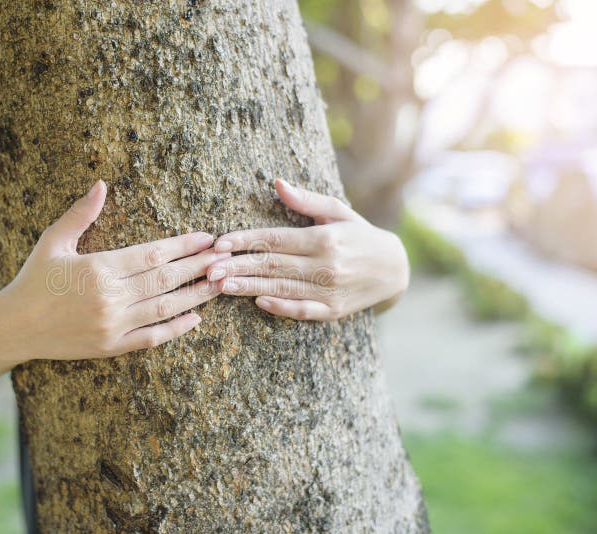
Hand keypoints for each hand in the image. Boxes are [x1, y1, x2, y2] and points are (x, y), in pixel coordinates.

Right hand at [0, 180, 226, 362]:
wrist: (13, 327)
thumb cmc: (33, 279)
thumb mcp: (53, 241)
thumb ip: (80, 214)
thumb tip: (101, 183)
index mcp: (99, 267)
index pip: (153, 254)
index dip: (184, 245)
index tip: (206, 237)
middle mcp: (110, 298)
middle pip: (166, 278)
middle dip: (199, 265)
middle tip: (226, 255)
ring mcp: (112, 325)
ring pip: (166, 308)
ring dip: (197, 295)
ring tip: (221, 282)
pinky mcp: (111, 347)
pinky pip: (152, 338)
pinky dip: (176, 329)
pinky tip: (196, 318)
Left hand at [205, 179, 408, 320]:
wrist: (395, 269)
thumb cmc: (359, 235)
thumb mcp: (338, 211)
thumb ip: (306, 200)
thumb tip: (277, 183)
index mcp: (324, 238)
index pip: (276, 238)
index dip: (245, 240)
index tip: (219, 243)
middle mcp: (326, 264)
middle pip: (273, 264)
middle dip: (237, 266)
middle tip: (208, 268)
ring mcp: (330, 290)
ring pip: (282, 288)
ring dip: (249, 287)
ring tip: (220, 286)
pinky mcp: (333, 311)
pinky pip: (302, 310)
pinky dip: (281, 307)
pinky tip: (258, 303)